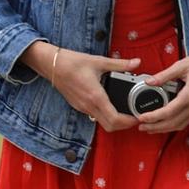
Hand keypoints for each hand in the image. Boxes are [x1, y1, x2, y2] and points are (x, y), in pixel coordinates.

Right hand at [23, 41, 141, 131]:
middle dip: (124, 125)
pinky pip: (94, 116)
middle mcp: (88, 106)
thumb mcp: (98, 61)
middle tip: (133, 116)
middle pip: (110, 126)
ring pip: (102, 122)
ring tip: (124, 110)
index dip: (129, 122)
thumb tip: (136, 62)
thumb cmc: (72, 62)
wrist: (51, 64)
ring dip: (114, 121)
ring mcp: (82, 108)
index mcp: (95, 96)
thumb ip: (120, 64)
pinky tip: (110, 104)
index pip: (115, 119)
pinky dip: (105, 115)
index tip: (137, 117)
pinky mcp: (78, 106)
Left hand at [136, 42, 188, 133]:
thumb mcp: (181, 65)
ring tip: (150, 128)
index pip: (169, 111)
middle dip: (156, 127)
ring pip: (180, 124)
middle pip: (174, 123)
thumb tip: (149, 81)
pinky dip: (174, 124)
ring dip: (165, 128)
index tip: (142, 118)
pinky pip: (186, 120)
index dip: (154, 117)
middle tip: (141, 127)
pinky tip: (165, 122)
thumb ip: (164, 75)